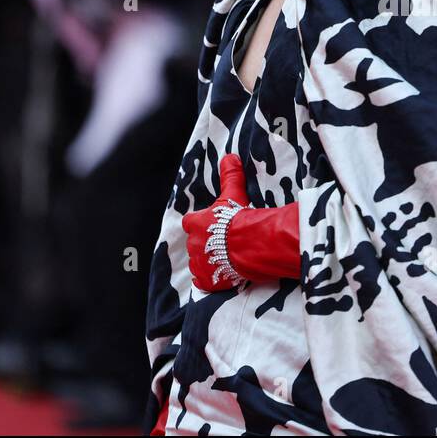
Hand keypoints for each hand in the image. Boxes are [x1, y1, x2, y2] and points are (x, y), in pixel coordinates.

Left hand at [182, 153, 250, 292]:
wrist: (246, 245)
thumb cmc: (238, 218)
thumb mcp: (234, 193)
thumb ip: (230, 175)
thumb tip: (229, 156)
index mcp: (196, 224)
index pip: (190, 222)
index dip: (199, 223)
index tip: (209, 225)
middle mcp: (193, 244)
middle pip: (194, 244)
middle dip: (205, 244)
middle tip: (222, 243)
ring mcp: (198, 264)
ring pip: (198, 263)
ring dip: (208, 262)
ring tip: (225, 260)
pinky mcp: (206, 280)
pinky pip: (203, 281)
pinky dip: (210, 280)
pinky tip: (221, 277)